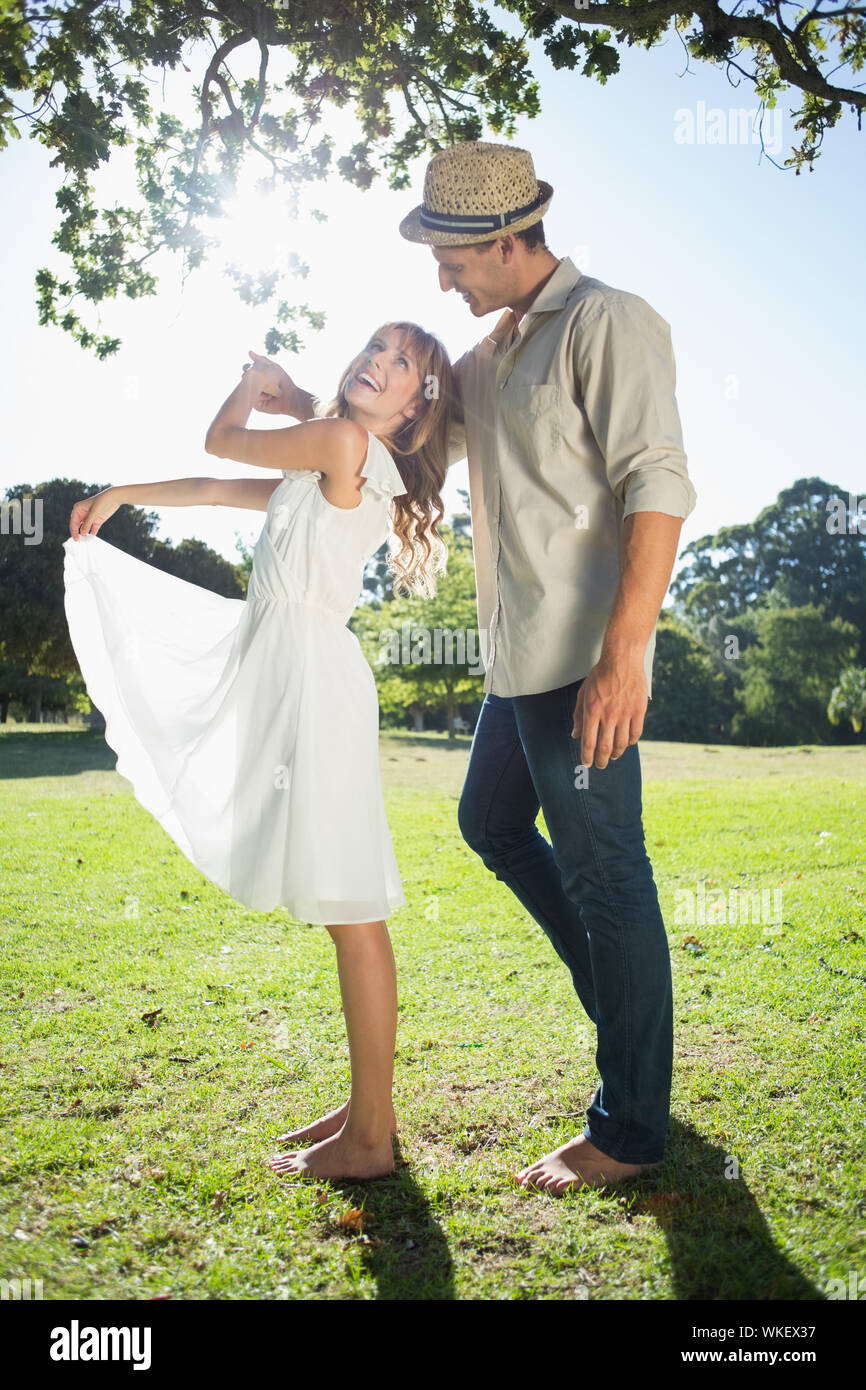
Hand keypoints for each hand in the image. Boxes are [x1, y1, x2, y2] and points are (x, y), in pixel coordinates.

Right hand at [69, 488, 121, 540]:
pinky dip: (92, 534)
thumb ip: (87, 523)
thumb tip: (82, 533)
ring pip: (85, 528)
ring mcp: (90, 517)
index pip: (73, 522)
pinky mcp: (97, 520)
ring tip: (85, 542)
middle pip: (78, 526)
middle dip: (78, 533)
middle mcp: (82, 513)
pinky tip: (91, 539)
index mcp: (78, 509)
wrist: (114, 498)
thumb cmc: (102, 502)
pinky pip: (92, 529)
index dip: (74, 531)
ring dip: (85, 534)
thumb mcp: (93, 513)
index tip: (76, 539)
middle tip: (79, 542)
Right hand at [241, 350, 294, 413]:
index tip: (248, 367)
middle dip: (248, 377)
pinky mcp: (257, 405)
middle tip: (256, 377)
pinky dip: (261, 396)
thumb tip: (249, 352)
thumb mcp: (274, 367)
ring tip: (267, 387)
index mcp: (257, 377)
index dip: (246, 368)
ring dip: (256, 387)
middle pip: (243, 380)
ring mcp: (255, 396)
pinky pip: (253, 399)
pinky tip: (270, 396)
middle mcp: (254, 386)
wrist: (291, 397)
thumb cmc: (284, 382)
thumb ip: (262, 360)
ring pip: (247, 390)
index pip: (246, 370)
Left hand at [572, 654, 646, 769]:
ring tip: (612, 756)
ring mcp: (625, 713)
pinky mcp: (639, 710)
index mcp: (592, 711)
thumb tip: (575, 735)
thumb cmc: (600, 675)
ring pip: (622, 744)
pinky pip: (636, 733)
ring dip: (616, 754)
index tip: (586, 763)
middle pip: (605, 748)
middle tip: (600, 765)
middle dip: (601, 761)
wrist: (622, 659)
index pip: (588, 742)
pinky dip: (631, 742)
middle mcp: (609, 714)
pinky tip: (627, 743)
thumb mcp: (583, 693)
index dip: (587, 757)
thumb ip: (579, 716)